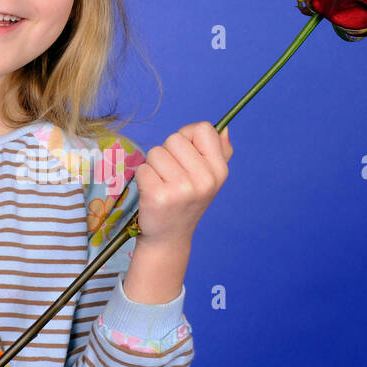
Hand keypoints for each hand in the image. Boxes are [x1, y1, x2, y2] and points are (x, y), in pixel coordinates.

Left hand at [131, 122, 232, 247]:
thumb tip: (224, 129)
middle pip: (174, 138)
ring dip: (153, 166)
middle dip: (167, 153)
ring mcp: (182, 189)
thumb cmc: (186, 200)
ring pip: (155, 152)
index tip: (186, 156)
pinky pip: (142, 169)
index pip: (203, 129)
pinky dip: (143, 178)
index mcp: (219, 170)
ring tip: (162, 185)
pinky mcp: (158, 196)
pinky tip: (152, 194)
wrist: (170, 237)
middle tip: (171, 176)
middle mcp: (204, 180)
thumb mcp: (209, 177)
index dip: (188, 137)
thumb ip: (219, 151)